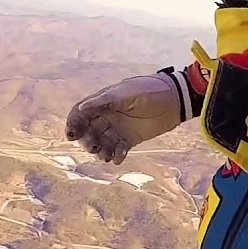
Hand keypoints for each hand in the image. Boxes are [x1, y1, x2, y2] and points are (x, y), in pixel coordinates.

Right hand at [64, 73, 182, 164]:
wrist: (176, 99)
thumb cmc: (150, 90)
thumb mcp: (126, 93)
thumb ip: (104, 101)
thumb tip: (81, 109)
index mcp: (103, 102)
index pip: (81, 113)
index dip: (73, 123)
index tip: (72, 135)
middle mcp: (107, 116)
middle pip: (88, 131)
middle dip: (87, 141)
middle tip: (94, 146)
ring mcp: (118, 128)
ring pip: (101, 143)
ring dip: (100, 151)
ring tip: (107, 156)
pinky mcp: (130, 139)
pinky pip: (117, 150)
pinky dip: (116, 155)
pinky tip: (119, 158)